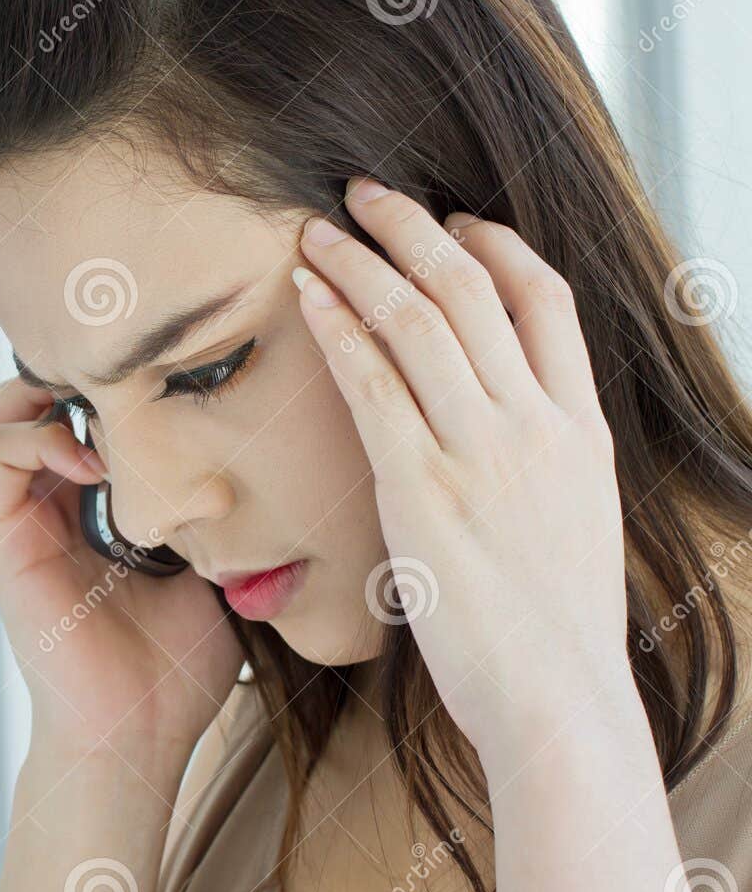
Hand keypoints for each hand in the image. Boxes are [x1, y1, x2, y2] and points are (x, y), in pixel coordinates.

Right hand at [0, 377, 247, 766]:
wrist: (137, 736)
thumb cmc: (176, 671)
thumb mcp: (212, 576)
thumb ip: (216, 522)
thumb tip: (272, 467)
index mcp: (93, 513)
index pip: (79, 418)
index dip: (111, 388)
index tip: (167, 385)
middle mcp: (50, 508)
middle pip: (29, 401)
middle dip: (71, 377)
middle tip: (126, 387)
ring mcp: (22, 521)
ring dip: (42, 397)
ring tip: (98, 422)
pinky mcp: (4, 538)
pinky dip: (37, 436)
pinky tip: (91, 467)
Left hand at [294, 177, 634, 775]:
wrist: (556, 699)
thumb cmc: (555, 627)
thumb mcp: (575, 523)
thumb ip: (543, 461)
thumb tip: (502, 430)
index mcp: (581, 430)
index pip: (547, 303)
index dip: (497, 247)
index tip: (458, 219)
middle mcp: (536, 425)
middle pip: (475, 291)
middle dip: (416, 229)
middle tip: (367, 193)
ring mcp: (482, 451)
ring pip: (420, 321)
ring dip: (362, 264)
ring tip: (319, 230)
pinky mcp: (423, 486)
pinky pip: (375, 384)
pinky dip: (340, 329)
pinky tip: (310, 297)